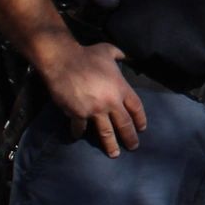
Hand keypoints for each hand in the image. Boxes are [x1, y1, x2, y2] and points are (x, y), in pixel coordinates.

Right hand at [44, 42, 145, 156]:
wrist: (62, 60)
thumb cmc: (86, 55)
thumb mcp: (108, 50)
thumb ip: (119, 55)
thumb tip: (125, 55)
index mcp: (121, 88)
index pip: (136, 108)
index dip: (140, 119)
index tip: (142, 128)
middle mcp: (111, 102)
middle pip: (124, 124)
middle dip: (130, 138)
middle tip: (133, 147)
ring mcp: (94, 110)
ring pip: (106, 132)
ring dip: (110, 144)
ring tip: (114, 154)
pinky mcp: (78, 114)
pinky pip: (80, 127)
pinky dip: (79, 132)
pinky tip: (78, 137)